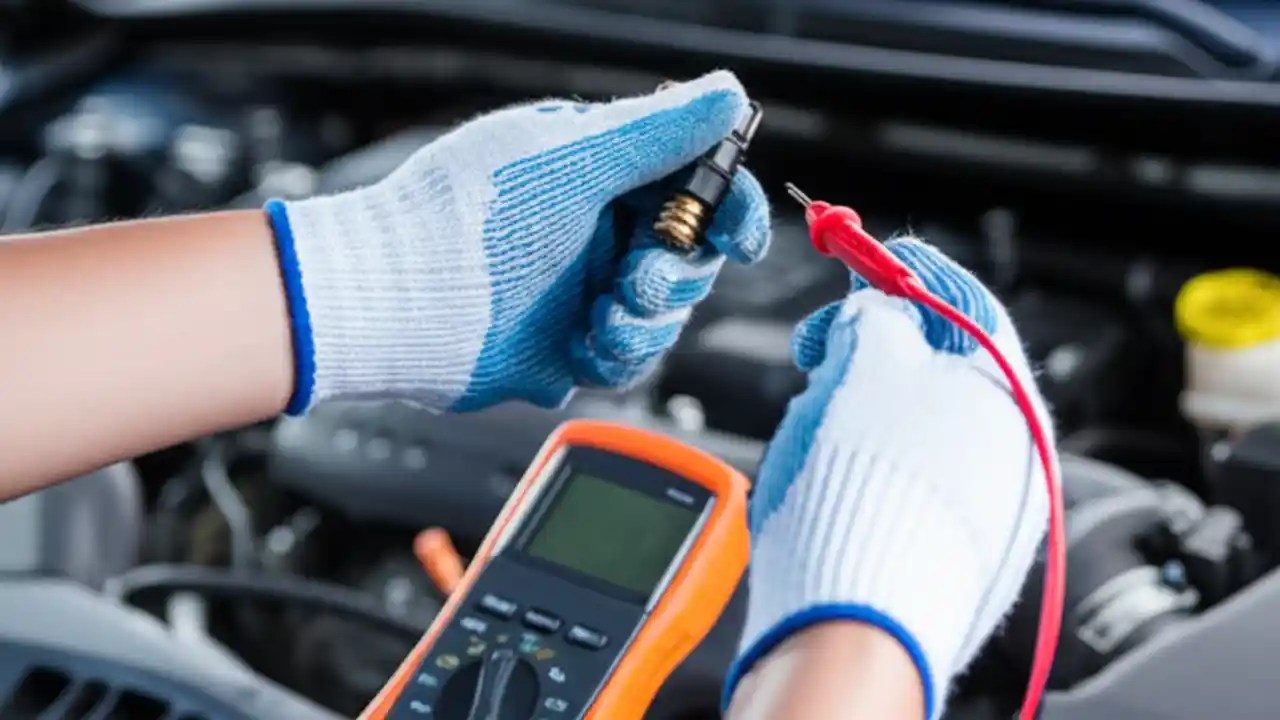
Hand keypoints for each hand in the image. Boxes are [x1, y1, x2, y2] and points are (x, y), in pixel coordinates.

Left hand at [266, 71, 768, 413]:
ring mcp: (584, 291)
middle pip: (692, 257)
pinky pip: (629, 359)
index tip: (738, 233)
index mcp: (602, 175)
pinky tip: (583, 341)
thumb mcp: (571, 157)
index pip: (694, 186)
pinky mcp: (568, 348)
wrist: (396, 296)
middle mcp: (598, 232)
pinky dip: (618, 352)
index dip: (728, 209)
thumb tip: (728, 91)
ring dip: (649, 318)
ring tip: (603, 315)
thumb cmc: (468, 213)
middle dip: (677, 271)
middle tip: (638, 276)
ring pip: (667, 314)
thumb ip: (658, 131)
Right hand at [726, 239, 1051, 717]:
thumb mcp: (862, 364)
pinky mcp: (946, 548)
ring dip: (860, 403)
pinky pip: (906, 477)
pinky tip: (827, 473)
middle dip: (871, 344)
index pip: (964, 301)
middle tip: (820, 345)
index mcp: (1005, 393)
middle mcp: (1009, 451)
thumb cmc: (862, 495)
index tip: (866, 256)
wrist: (851, 621)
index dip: (908, 270)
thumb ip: (874, 316)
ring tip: (813, 421)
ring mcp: (982, 506)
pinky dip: (867, 459)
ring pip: (914, 422)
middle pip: (938, 363)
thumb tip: (873, 310)